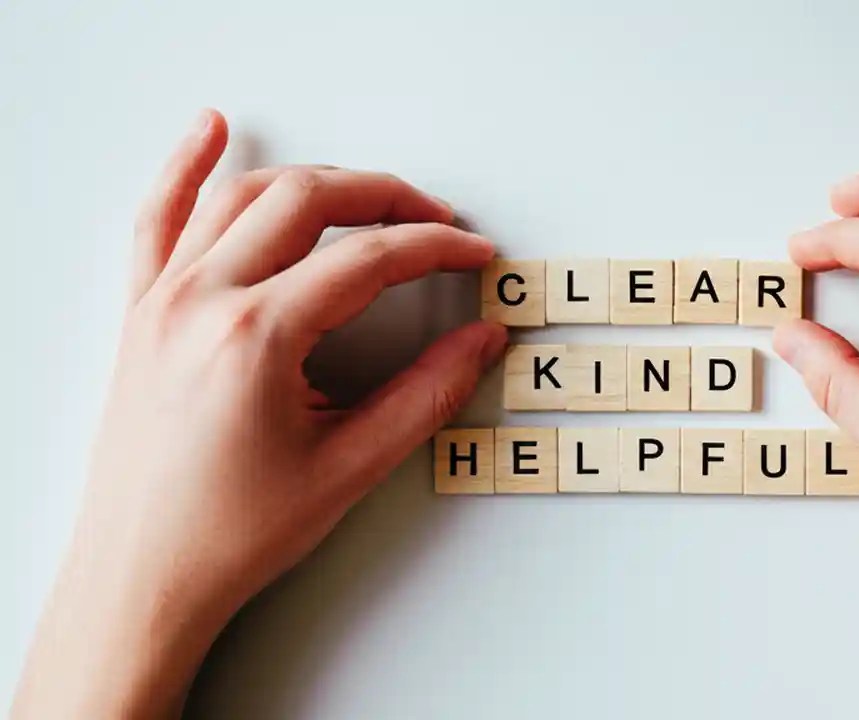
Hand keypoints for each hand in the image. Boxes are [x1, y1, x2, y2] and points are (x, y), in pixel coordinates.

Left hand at [12, 110, 506, 718]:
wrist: (141, 576)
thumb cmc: (228, 535)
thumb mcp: (349, 468)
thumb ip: (426, 395)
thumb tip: (478, 343)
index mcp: (255, 337)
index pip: (366, 258)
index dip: (434, 248)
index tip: (472, 252)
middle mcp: (201, 301)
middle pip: (305, 201)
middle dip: (382, 195)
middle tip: (432, 217)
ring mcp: (161, 300)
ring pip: (241, 195)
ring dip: (310, 177)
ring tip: (362, 186)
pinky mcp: (141, 312)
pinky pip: (158, 216)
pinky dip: (186, 165)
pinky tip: (210, 131)